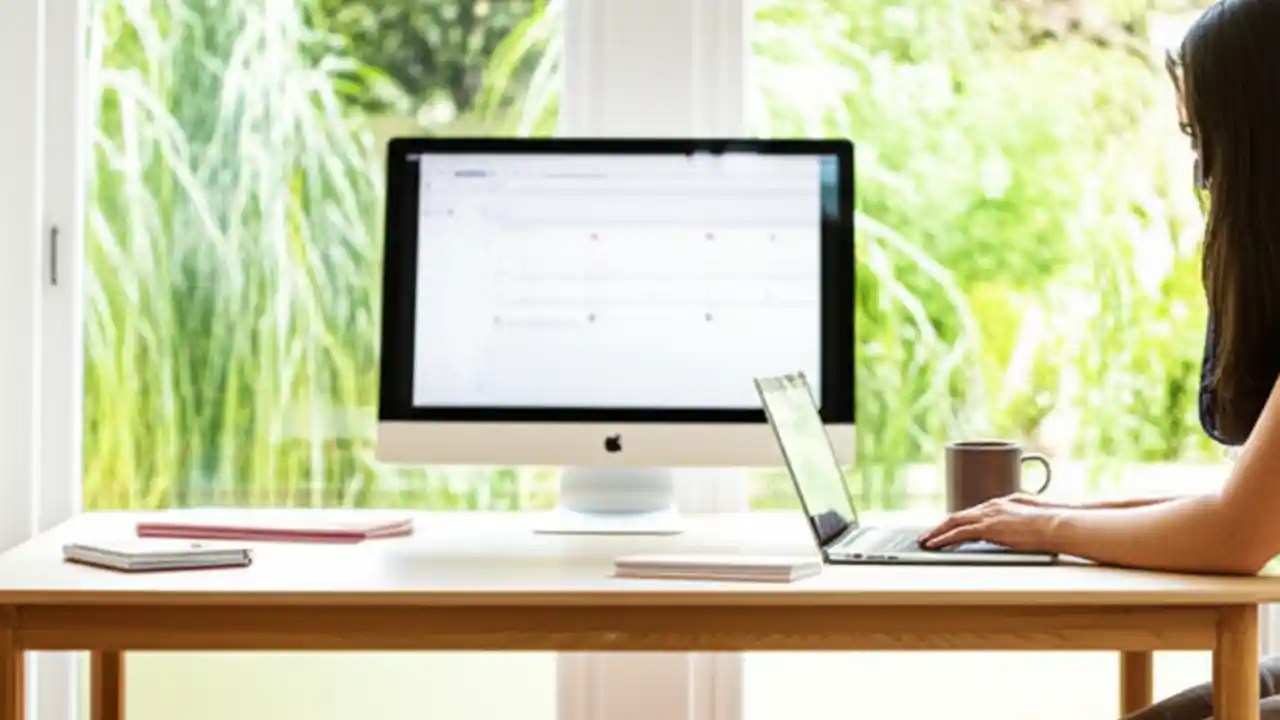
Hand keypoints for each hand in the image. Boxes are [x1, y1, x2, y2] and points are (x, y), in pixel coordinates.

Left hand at [917, 495, 1062, 551]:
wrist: (1056, 524)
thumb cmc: (1049, 522)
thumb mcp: (1031, 515)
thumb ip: (1018, 516)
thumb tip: (1014, 523)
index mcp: (1000, 503)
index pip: (972, 513)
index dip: (957, 522)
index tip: (946, 529)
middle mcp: (990, 506)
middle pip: (958, 515)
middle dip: (940, 526)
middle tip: (927, 535)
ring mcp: (988, 515)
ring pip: (953, 522)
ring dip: (937, 533)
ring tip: (925, 541)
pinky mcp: (988, 527)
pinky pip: (958, 533)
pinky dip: (944, 538)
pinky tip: (935, 545)